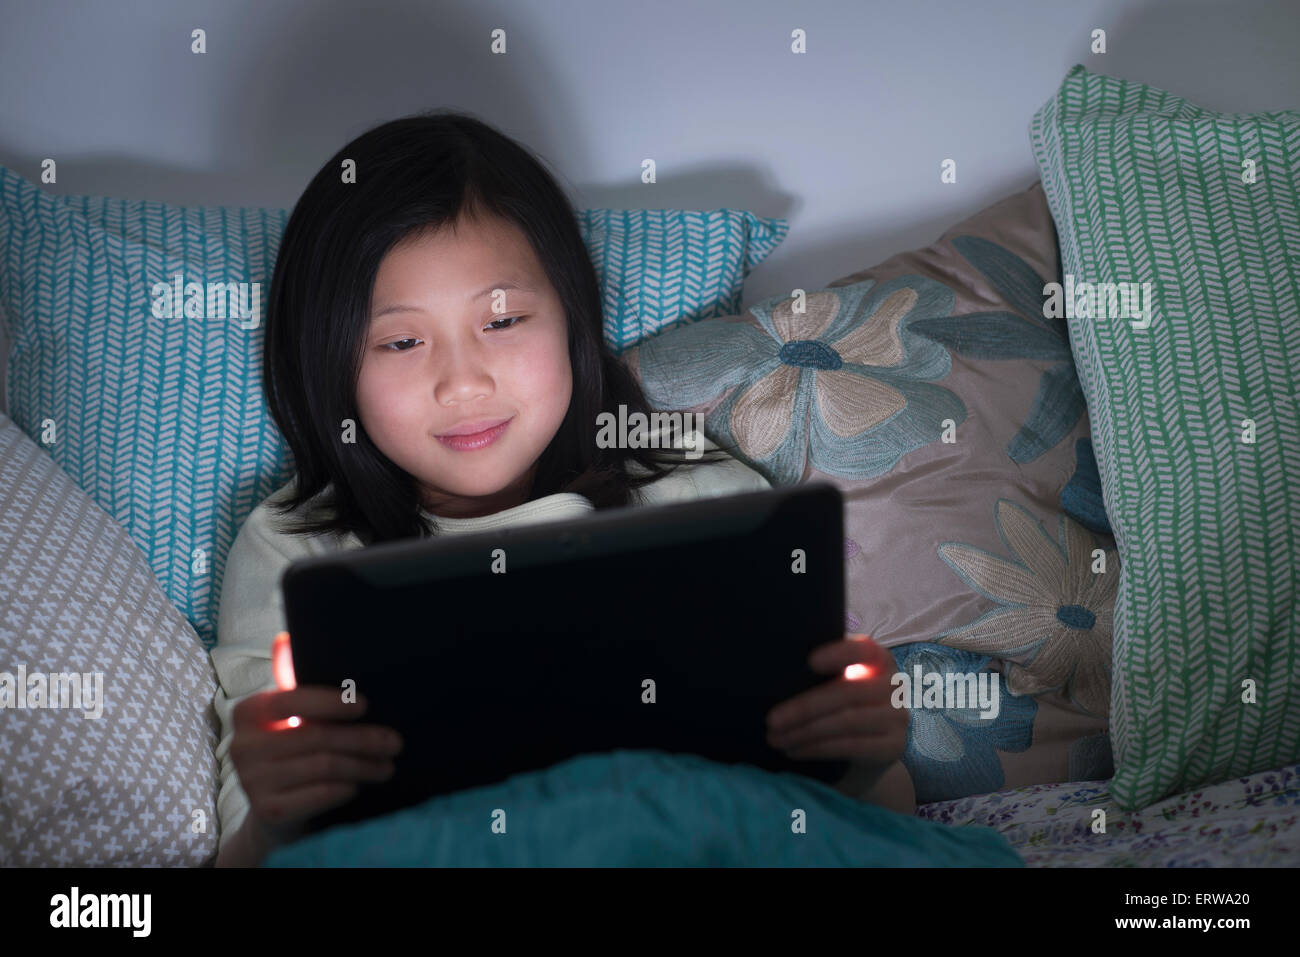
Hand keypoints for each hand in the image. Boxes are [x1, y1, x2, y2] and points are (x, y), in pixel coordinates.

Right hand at [229, 685, 404, 847]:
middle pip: (316, 736)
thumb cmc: (294, 751)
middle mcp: (242, 746)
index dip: (331, 702)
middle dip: (362, 739)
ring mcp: (252, 780)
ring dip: (362, 765)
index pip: (292, 700)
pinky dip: (345, 788)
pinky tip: (359, 785)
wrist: (276, 808)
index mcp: (248, 712)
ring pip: (323, 766)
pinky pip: (319, 794)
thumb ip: (297, 686)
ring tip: (387, 766)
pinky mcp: (267, 810)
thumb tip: (295, 647)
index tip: (365, 705)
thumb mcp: (291, 718)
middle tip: (394, 743)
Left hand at [765, 633, 907, 767]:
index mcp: (878, 660)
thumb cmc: (841, 704)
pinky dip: (818, 749)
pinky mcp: (894, 746)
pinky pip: (852, 746)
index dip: (839, 653)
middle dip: (804, 708)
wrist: (866, 748)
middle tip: (771, 720)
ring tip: (776, 738)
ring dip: (805, 732)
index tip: (810, 662)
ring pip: (847, 722)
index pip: (864, 650)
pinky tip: (794, 750)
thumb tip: (777, 669)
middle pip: (847, 693)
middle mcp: (894, 685)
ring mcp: (898, 717)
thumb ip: (820, 672)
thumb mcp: (836, 681)